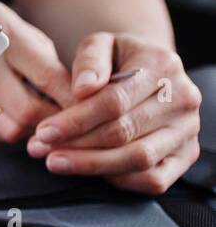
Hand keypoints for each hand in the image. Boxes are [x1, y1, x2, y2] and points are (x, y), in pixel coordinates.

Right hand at [0, 0, 73, 143]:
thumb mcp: (12, 21)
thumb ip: (41, 54)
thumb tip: (73, 85)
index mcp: (4, 39)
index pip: (49, 78)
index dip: (77, 97)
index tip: (97, 104)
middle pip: (31, 111)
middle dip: (61, 120)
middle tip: (82, 121)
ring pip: (13, 128)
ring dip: (38, 129)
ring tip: (56, 122)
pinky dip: (17, 129)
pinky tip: (28, 120)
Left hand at [25, 33, 201, 193]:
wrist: (150, 72)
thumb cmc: (119, 60)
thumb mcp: (101, 45)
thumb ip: (90, 59)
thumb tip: (83, 88)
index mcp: (163, 67)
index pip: (115, 101)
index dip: (75, 120)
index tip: (43, 131)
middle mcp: (183, 100)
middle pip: (123, 132)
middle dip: (76, 144)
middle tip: (39, 149)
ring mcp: (187, 130)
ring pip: (138, 158)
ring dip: (91, 165)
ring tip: (55, 162)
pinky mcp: (186, 155)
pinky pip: (154, 179)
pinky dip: (119, 181)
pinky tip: (89, 172)